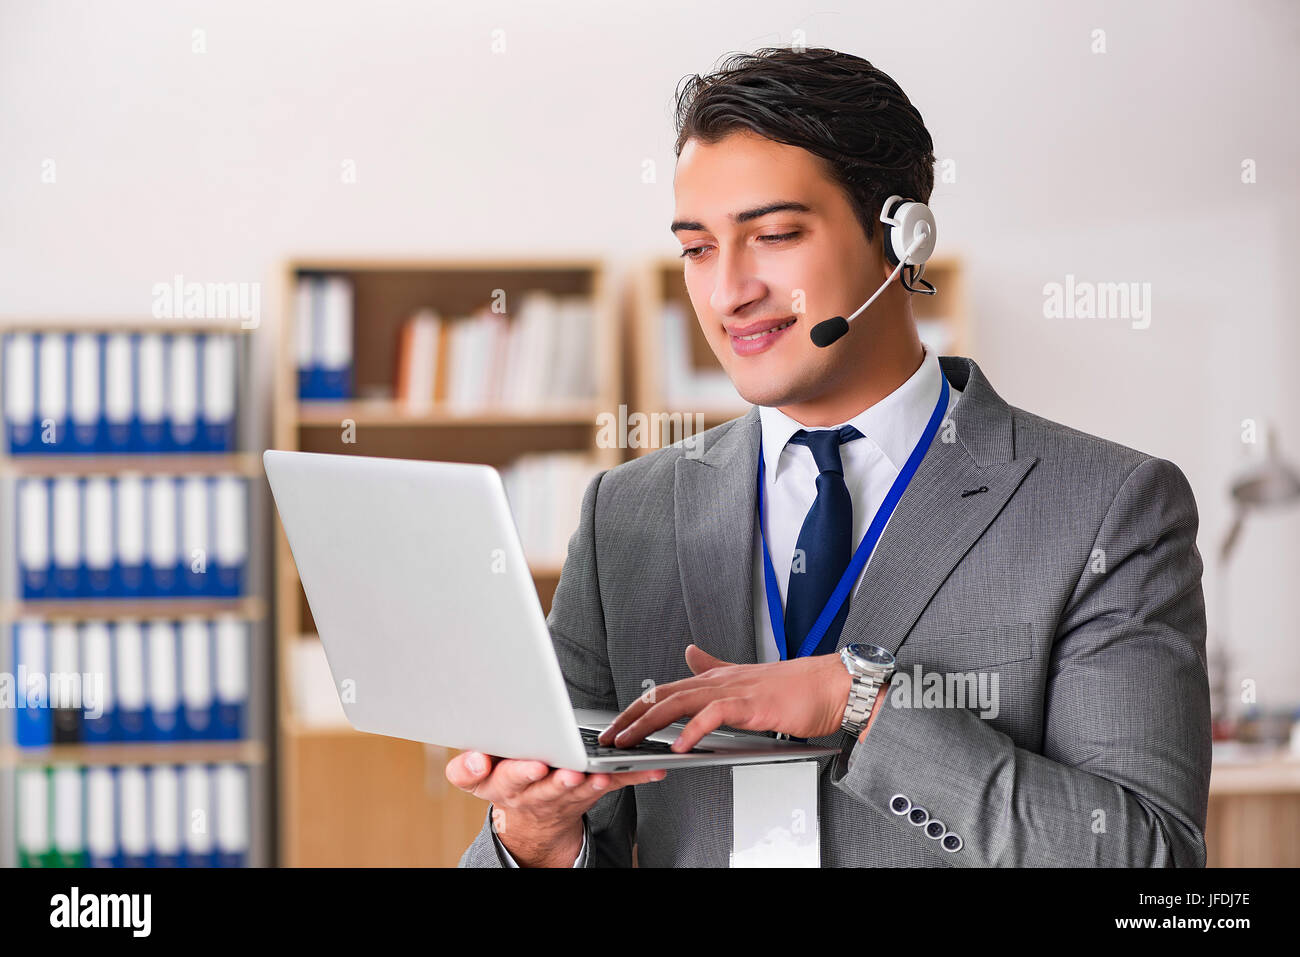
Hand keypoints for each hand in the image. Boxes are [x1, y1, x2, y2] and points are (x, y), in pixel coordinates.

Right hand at [445, 751, 664, 866]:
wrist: (529, 819)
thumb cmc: (504, 781)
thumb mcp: (475, 778)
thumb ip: (467, 768)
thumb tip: (474, 761)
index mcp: (504, 784)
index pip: (507, 779)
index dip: (519, 773)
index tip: (532, 765)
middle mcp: (535, 792)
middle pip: (547, 788)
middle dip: (559, 780)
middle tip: (569, 773)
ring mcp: (565, 795)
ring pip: (581, 789)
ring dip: (593, 780)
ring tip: (603, 773)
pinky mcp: (591, 792)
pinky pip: (615, 782)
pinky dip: (635, 776)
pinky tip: (652, 770)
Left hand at [597, 644, 852, 751]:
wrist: (834, 685)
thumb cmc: (798, 688)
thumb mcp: (746, 678)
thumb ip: (715, 666)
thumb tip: (690, 652)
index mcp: (716, 678)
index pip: (666, 690)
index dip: (637, 707)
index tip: (615, 724)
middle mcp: (719, 680)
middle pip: (662, 695)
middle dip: (631, 716)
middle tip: (607, 736)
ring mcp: (734, 690)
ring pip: (679, 702)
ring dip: (649, 723)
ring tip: (628, 741)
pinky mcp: (751, 703)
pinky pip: (714, 715)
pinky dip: (693, 730)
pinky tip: (679, 746)